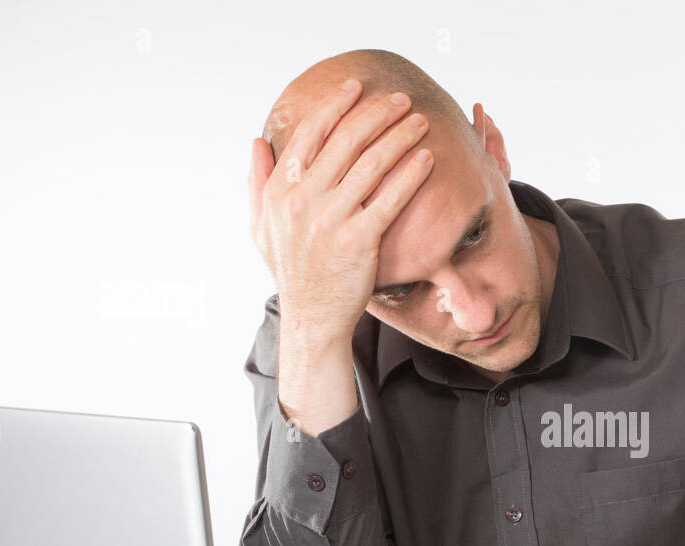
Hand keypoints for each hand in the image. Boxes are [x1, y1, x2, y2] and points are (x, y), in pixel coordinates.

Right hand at [247, 78, 434, 344]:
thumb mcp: (261, 227)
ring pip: (372, 163)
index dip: (336, 106)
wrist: (312, 318)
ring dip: (400, 136)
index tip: (357, 88)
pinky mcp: (360, 241)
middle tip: (401, 98)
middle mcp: (304, 199)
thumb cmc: (291, 272)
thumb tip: (257, 142)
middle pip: (347, 141)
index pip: (311, 134)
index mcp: (281, 190)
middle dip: (378, 113)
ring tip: (421, 121)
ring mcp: (332, 219)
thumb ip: (258, 183)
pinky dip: (411, 174)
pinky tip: (427, 159)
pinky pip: (391, 198)